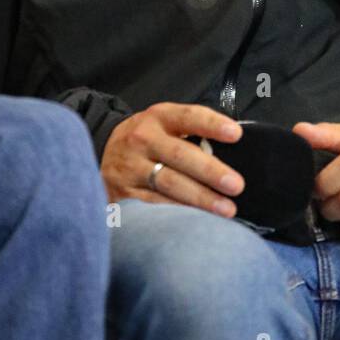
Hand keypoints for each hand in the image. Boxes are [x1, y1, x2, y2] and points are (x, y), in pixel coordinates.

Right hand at [101, 103, 244, 215]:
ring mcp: (131, 167)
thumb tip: (233, 152)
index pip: (188, 117)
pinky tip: (197, 222)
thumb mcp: (165, 125)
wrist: (103, 153)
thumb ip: (192, 134)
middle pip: (180, 155)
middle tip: (236, 185)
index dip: (212, 125)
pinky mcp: (124, 193)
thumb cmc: (149, 140)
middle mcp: (142, 139)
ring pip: (169, 184)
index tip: (236, 134)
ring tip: (226, 209)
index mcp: (158, 117)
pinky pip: (155, 205)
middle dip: (210, 171)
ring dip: (200, 198)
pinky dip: (178, 214)